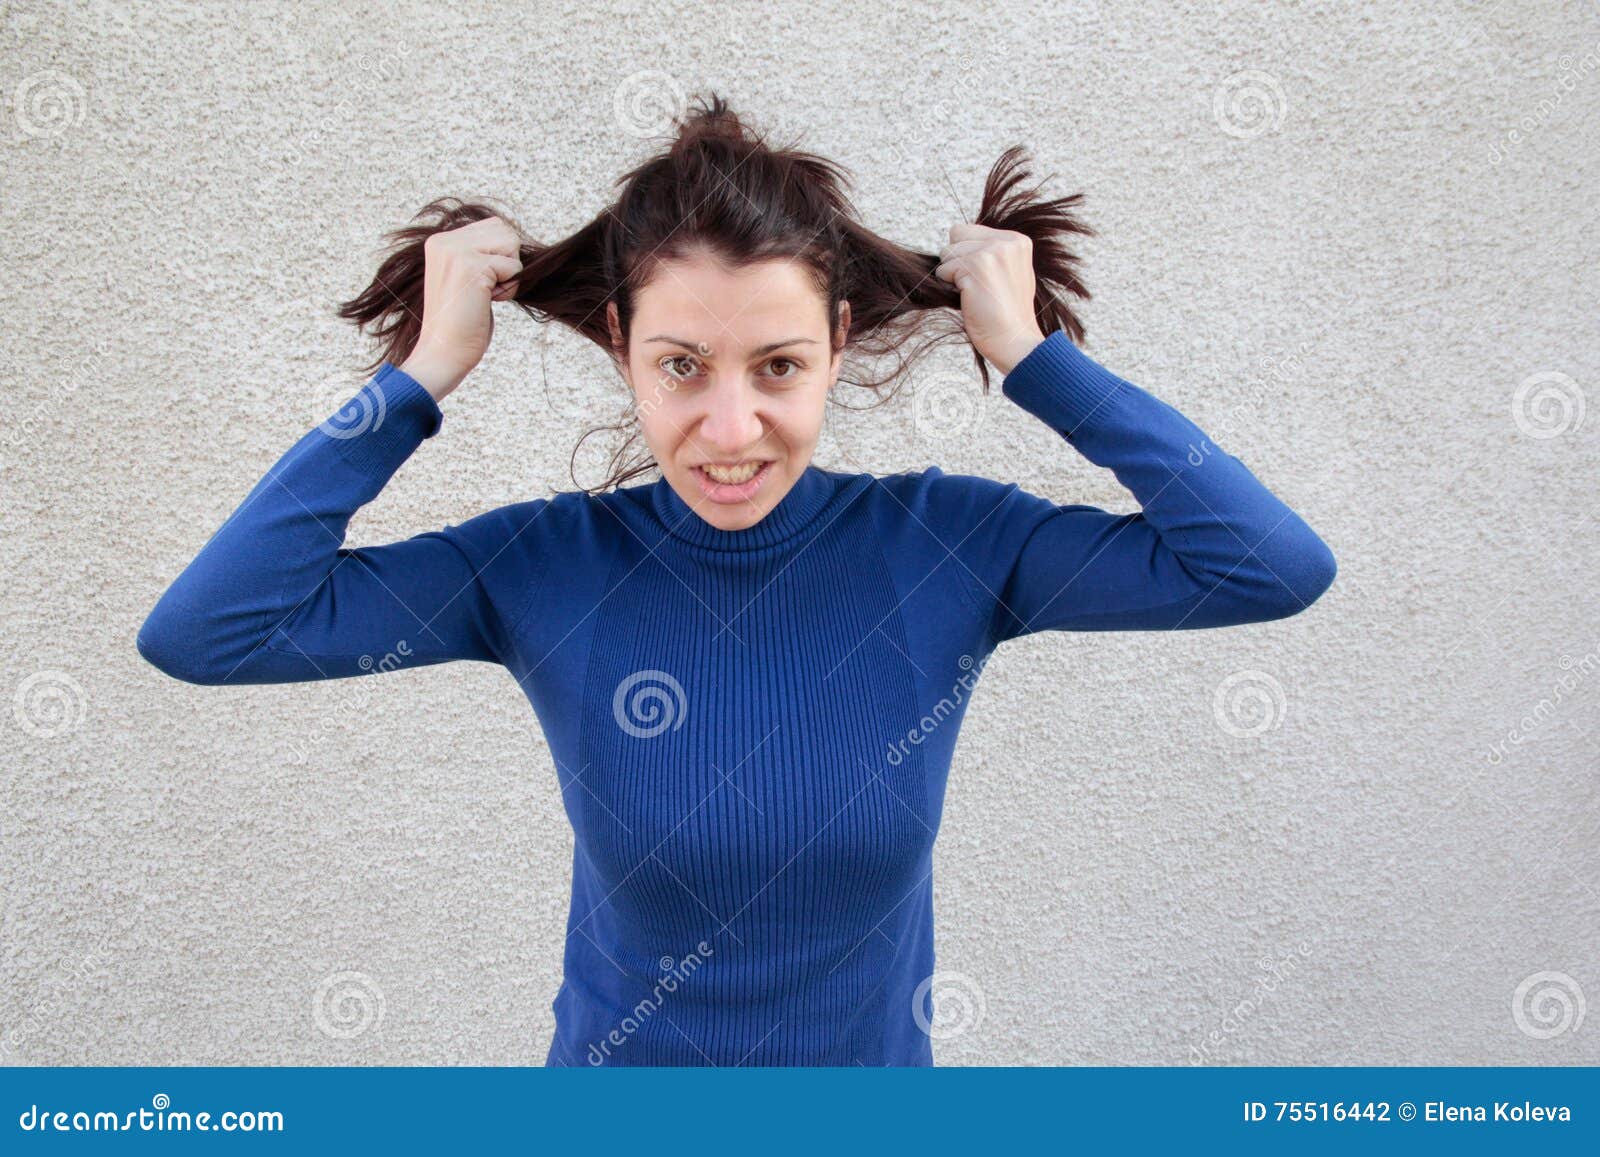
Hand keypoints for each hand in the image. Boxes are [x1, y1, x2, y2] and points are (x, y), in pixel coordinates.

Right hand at [399, 215, 523, 400]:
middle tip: (484, 291)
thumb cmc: (461, 322)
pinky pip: (514, 268)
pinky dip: (509, 290)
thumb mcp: (467, 278)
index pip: (494, 226)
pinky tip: (486, 303)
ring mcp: (456, 250)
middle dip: (506, 263)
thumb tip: (515, 238)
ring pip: (512, 244)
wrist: (443, 352)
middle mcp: (444, 240)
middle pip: (505, 230)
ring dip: (508, 275)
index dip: (499, 257)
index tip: (479, 284)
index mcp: (441, 241)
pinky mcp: (471, 266)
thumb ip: (481, 254)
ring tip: (483, 295)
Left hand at [934, 223, 1046, 375]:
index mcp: (1017, 240)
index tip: (985, 279)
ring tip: (975, 294)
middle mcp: (1006, 241)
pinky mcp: (976, 266)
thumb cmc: (1007, 315)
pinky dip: (949, 287)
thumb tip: (957, 241)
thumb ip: (993, 253)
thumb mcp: (1010, 272)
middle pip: (956, 235)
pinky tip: (970, 299)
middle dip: (957, 260)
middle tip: (977, 286)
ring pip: (947, 253)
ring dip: (952, 275)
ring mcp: (992, 252)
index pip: (969, 230)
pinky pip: (943, 271)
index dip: (966, 255)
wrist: (1014, 341)